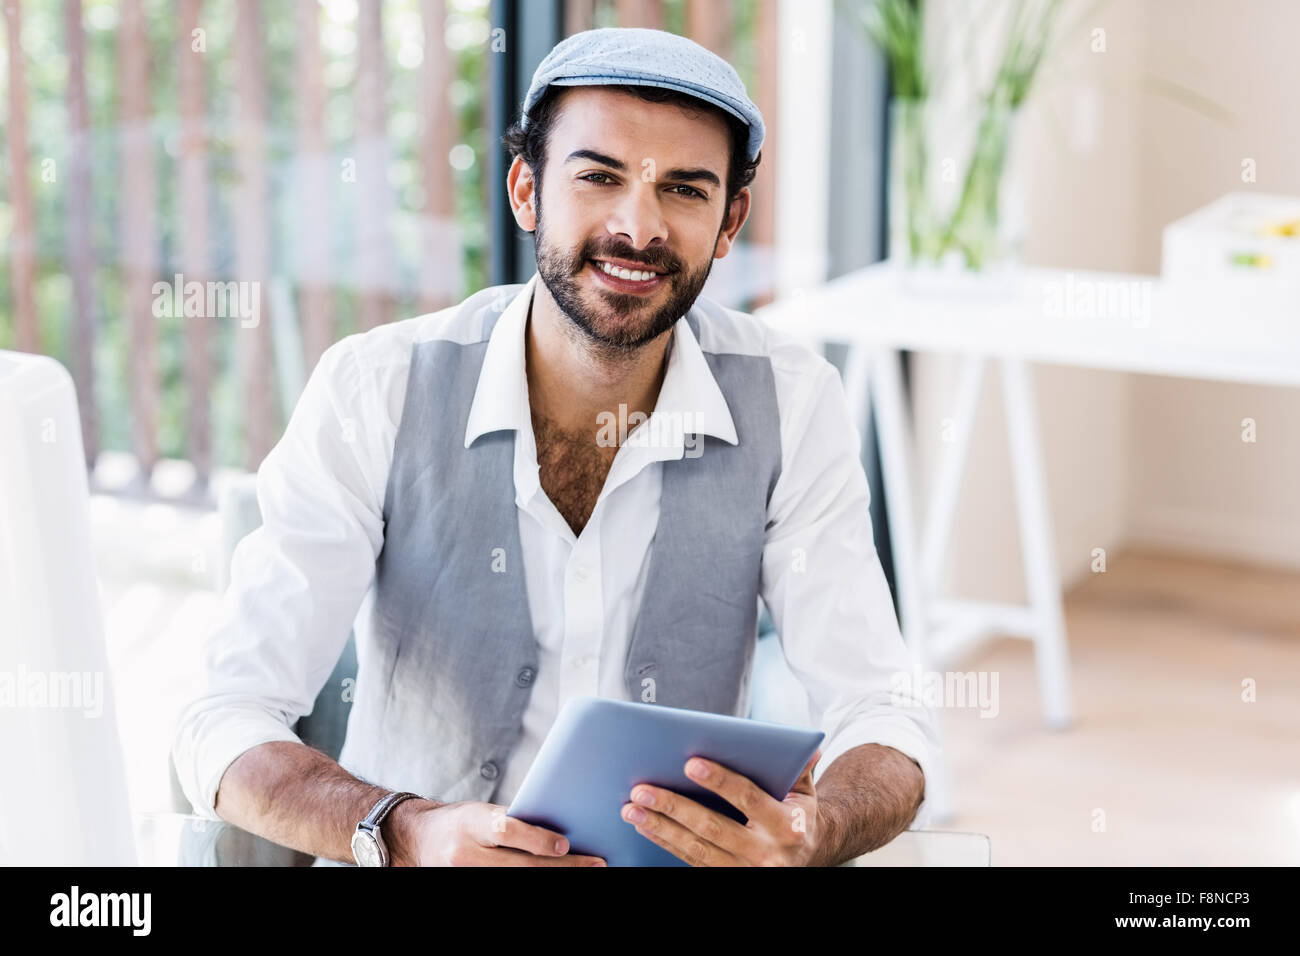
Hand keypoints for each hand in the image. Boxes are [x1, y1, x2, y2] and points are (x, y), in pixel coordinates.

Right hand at [391, 800, 605, 865]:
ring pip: (516, 881)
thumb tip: (557, 826)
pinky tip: (556, 878)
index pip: (506, 830)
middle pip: (520, 866)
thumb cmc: (460, 821)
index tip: (565, 844)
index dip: (536, 839)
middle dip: (562, 867)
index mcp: (471, 823)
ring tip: (584, 872)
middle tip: (595, 863)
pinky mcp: (468, 886)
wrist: (421, 840)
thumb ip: (513, 820)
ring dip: (554, 878)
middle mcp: (466, 853)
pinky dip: (534, 884)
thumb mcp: (482, 812)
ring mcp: (466, 875)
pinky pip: (506, 887)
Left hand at [620, 750, 822, 865]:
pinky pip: (691, 861)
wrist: (806, 858)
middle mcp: (765, 853)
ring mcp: (744, 871)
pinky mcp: (728, 879)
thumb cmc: (797, 817)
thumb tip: (807, 745)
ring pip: (695, 848)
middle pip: (712, 827)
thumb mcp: (805, 794)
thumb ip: (800, 769)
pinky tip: (646, 825)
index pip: (748, 798)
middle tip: (642, 788)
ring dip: (660, 827)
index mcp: (786, 825)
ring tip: (632, 808)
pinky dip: (665, 843)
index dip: (719, 781)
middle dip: (674, 806)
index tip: (689, 763)